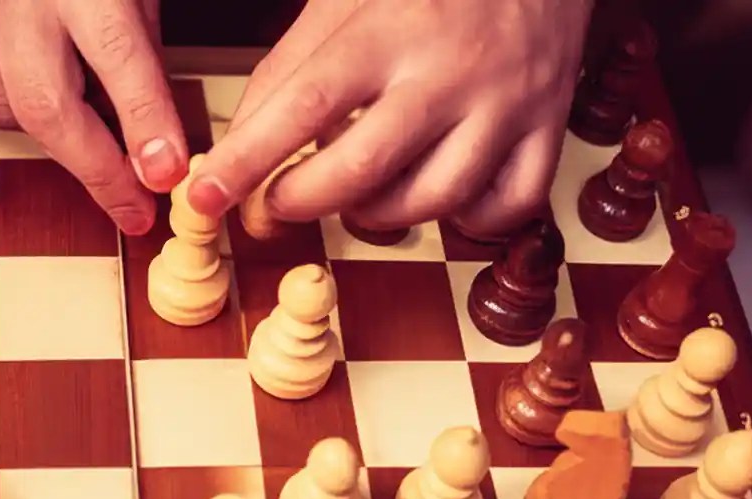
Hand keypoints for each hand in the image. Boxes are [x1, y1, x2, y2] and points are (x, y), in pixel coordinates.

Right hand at [0, 0, 187, 234]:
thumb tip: (153, 111)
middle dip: (95, 170)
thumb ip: (136, 26)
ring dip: (48, 131)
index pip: (121, 61)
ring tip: (90, 142)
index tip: (169, 175)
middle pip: (45, 107)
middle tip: (134, 209)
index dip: (147, 124)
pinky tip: (26, 90)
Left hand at [188, 0, 594, 235]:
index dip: (246, 159)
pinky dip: (464, 219)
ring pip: (431, 200)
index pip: (302, 104)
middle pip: (362, 170)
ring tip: (352, 192)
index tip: (202, 197)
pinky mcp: (549, 127)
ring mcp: (506, 103)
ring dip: (374, 215)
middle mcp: (449, 70)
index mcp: (388, 27)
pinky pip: (505, 207)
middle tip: (271, 206)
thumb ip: (288, 70)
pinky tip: (434, 192)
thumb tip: (237, 150)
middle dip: (300, 202)